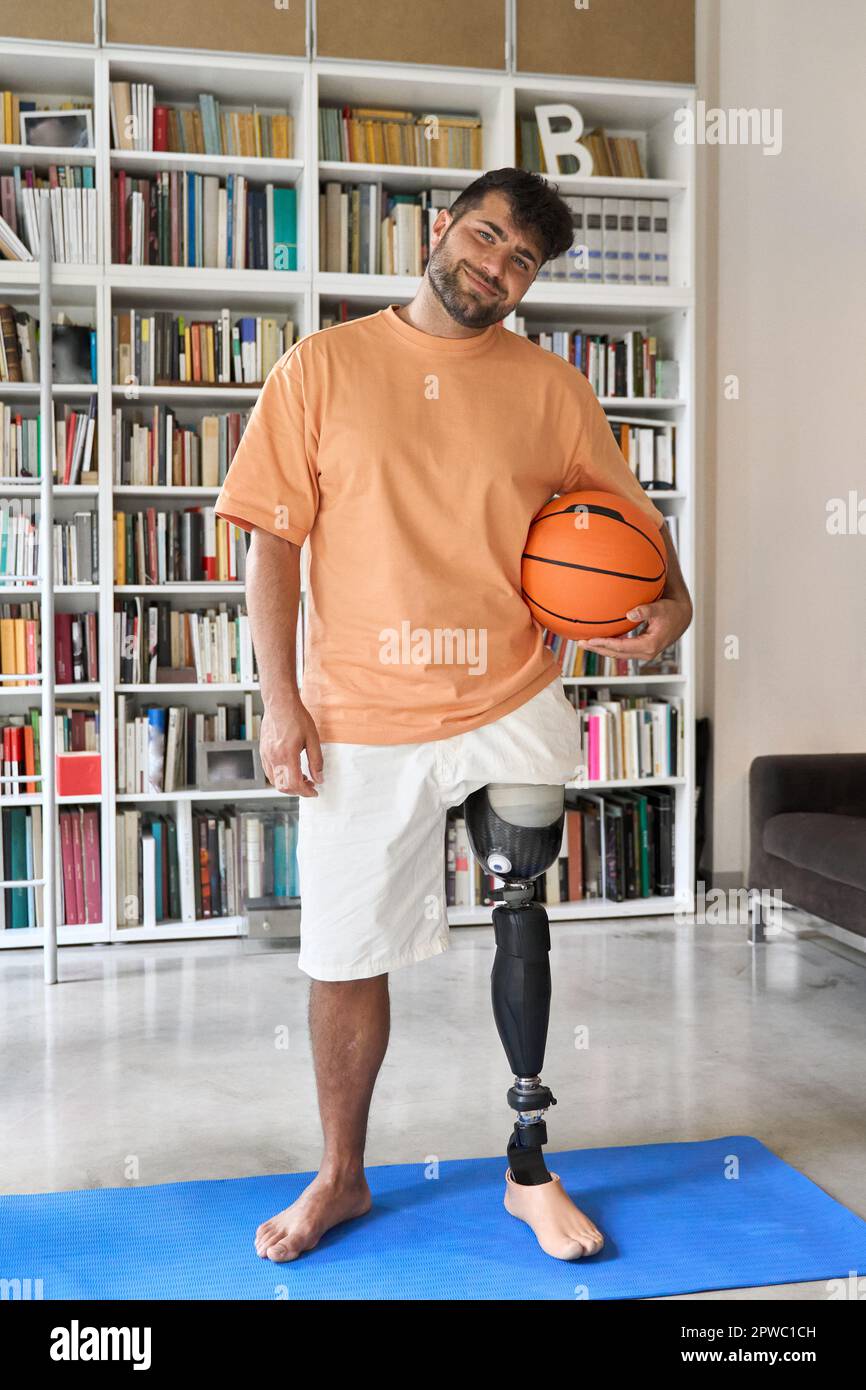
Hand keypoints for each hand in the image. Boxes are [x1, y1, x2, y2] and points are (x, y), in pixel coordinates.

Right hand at [259, 695, 323, 797]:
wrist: (280, 703)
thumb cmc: (296, 717)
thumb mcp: (313, 739)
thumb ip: (316, 761)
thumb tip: (319, 778)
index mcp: (287, 755)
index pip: (295, 784)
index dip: (306, 792)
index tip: (314, 792)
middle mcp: (274, 758)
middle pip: (283, 787)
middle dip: (297, 791)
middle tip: (310, 785)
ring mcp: (266, 755)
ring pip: (274, 781)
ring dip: (288, 785)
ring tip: (301, 777)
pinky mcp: (263, 752)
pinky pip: (269, 772)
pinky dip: (280, 777)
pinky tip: (290, 769)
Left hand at [577, 596, 691, 663]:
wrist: (682, 618)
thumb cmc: (671, 611)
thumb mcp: (660, 608)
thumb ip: (646, 610)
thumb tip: (630, 613)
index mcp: (649, 645)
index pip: (621, 647)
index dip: (604, 644)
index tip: (590, 639)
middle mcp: (645, 653)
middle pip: (616, 654)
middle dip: (598, 649)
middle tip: (580, 642)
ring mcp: (643, 653)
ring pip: (617, 654)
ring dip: (601, 649)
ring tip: (584, 643)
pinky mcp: (640, 650)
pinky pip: (621, 650)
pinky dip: (608, 646)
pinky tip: (597, 640)